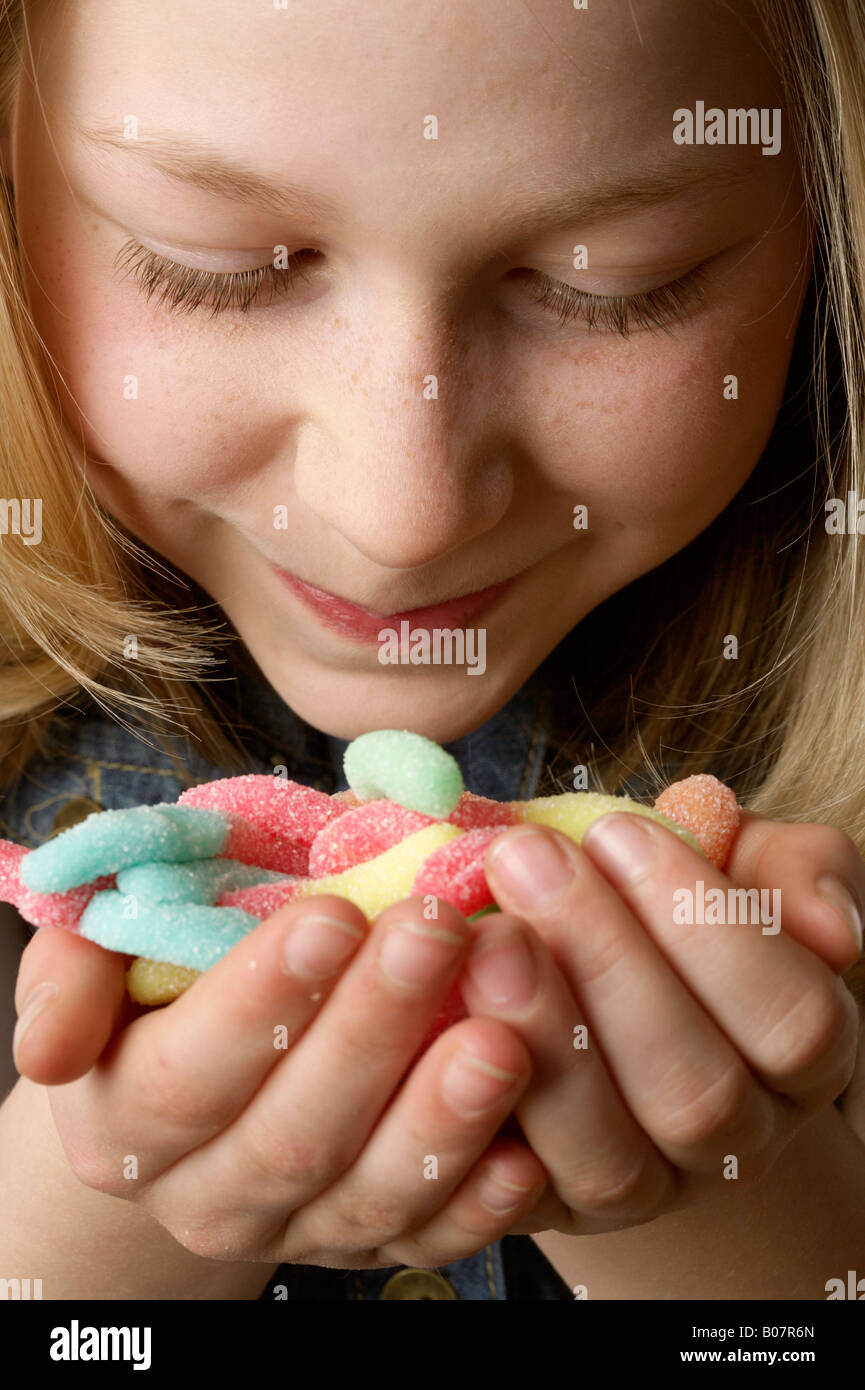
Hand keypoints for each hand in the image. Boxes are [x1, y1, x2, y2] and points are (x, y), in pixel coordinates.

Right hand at [13, 892, 549, 1268]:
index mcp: (127, 1120)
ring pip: (371, 1196)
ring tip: (501, 1035)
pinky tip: (529, 1147)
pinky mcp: (378, 1244)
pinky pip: (433, 1240)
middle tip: (438, 931)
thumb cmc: (171, 972)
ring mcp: (301, 1231)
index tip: (333, 915)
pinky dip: (483, 1201)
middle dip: (370, 1032)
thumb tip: (47, 1048)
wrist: (219, 1063)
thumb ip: (72, 976)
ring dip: (441, 1120)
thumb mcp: (104, 950)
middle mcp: (208, 1197)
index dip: (261, 1000)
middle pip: (293, 1133)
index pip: (189, 1075)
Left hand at [455, 809, 863, 1235]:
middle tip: (523, 855)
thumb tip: (834, 927)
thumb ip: (799, 872)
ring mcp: (642, 1187)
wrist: (594, 984)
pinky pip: (511, 1191)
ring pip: (607, 1158)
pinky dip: (473, 1113)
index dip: (708, 927)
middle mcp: (734, 1139)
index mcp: (799, 1057)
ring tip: (480, 933)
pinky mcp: (546, 1207)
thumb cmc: (670, 906)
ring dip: (540, 1039)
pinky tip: (437, 1017)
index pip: (791, 1019)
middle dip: (606, 964)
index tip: (615, 830)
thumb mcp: (745, 867)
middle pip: (696, 1091)